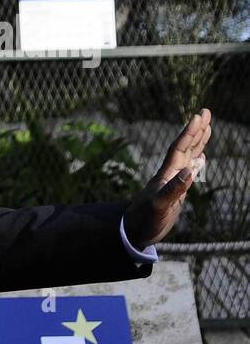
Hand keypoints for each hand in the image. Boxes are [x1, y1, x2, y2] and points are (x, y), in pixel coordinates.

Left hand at [122, 108, 212, 248]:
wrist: (136, 232)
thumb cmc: (145, 220)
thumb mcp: (160, 206)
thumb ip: (174, 189)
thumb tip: (191, 170)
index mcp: (166, 175)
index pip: (179, 149)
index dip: (189, 133)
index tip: (199, 116)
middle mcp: (170, 174)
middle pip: (185, 147)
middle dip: (196, 130)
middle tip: (206, 111)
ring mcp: (173, 182)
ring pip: (188, 156)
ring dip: (198, 142)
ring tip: (207, 127)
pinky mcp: (176, 191)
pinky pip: (189, 171)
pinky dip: (197, 162)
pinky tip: (200, 157)